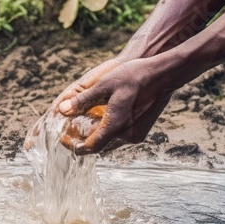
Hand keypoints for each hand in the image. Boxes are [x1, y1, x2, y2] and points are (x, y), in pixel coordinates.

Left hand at [56, 57, 174, 154]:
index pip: (91, 146)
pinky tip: (104, 118)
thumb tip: (62, 111)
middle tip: (71, 129)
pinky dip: (109, 131)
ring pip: (109, 141)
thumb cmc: (133, 77)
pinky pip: (119, 137)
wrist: (162, 76)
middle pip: (99, 144)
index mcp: (116, 124)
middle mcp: (127, 135)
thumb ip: (82, 100)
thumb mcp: (103, 85)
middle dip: (84, 139)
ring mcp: (136, 135)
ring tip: (85, 122)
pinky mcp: (141, 133)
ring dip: (97, 135)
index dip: (76, 147)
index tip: (65, 142)